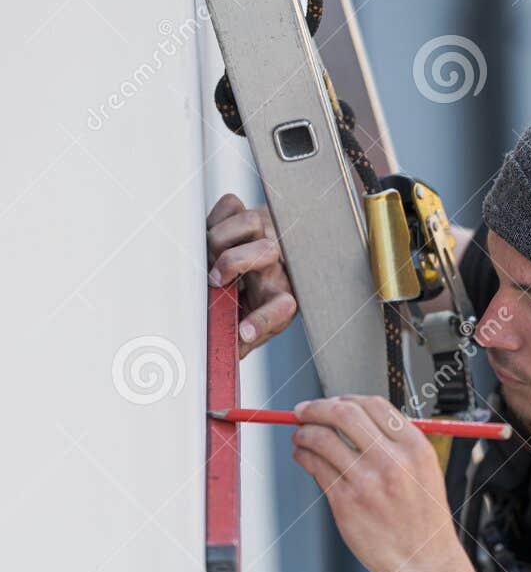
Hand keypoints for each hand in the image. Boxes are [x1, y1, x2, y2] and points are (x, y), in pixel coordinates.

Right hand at [206, 193, 297, 357]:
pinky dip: (215, 218)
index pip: (281, 310)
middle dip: (232, 263)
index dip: (262, 322)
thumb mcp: (248, 322)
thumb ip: (236, 343)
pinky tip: (211, 235)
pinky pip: (232, 205)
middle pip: (265, 252)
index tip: (243, 334)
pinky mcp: (252, 214)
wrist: (261, 259)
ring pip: (248, 223)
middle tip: (213, 280)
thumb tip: (220, 365)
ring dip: (220, 239)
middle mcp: (277, 266)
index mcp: (279, 298)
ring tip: (208, 256)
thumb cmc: (253, 297)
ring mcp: (267, 235)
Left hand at [291, 395, 470, 571]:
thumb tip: (353, 418)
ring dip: (304, 432)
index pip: (373, 404)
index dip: (345, 398)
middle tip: (303, 410)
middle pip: (344, 413)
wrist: (424, 561)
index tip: (331, 402)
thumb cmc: (422, 520)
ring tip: (300, 436)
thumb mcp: (424, 471)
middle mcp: (392, 461)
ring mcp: (367, 481)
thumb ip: (395, 443)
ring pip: (322, 439)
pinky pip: (315, 467)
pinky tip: (303, 456)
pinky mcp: (346, 502)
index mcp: (415, 448)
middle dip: (316, 407)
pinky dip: (303, 455)